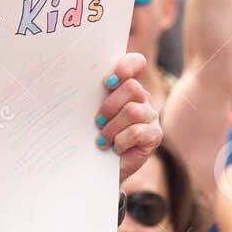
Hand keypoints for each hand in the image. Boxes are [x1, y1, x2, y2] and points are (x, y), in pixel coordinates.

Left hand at [97, 52, 161, 181]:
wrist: (101, 168)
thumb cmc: (94, 137)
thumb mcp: (90, 113)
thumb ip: (92, 96)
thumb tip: (75, 81)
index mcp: (126, 86)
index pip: (136, 63)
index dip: (125, 67)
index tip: (107, 82)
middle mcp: (142, 97)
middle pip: (132, 87)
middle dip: (110, 105)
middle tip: (98, 121)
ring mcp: (151, 115)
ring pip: (132, 111)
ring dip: (112, 128)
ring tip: (102, 140)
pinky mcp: (155, 135)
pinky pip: (137, 131)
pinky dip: (121, 141)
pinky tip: (115, 148)